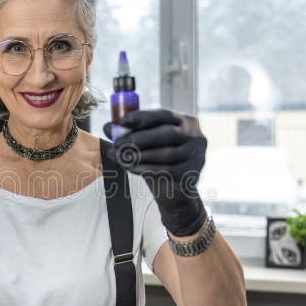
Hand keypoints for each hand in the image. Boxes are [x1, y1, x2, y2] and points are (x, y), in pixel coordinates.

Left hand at [104, 109, 206, 236]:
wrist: (175, 191)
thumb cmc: (159, 160)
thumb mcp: (145, 144)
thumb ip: (130, 133)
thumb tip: (107, 126)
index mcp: (186, 121)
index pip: (163, 115)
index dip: (141, 117)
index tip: (121, 123)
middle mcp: (196, 135)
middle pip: (166, 133)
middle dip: (139, 139)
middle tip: (117, 144)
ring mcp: (197, 155)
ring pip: (166, 154)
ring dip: (140, 156)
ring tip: (121, 158)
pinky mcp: (193, 173)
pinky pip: (167, 171)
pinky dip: (146, 169)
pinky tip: (132, 168)